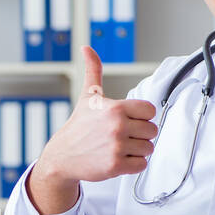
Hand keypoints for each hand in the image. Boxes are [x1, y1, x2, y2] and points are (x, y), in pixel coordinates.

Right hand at [33, 45, 159, 184]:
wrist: (62, 156)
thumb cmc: (78, 126)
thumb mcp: (88, 96)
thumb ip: (93, 70)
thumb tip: (87, 48)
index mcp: (115, 108)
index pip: (150, 111)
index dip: (141, 116)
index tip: (128, 120)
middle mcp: (117, 126)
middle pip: (152, 131)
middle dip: (140, 135)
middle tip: (121, 136)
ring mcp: (116, 147)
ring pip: (148, 148)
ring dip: (136, 150)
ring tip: (118, 147)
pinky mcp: (115, 165)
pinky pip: (141, 164)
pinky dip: (132, 164)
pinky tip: (118, 158)